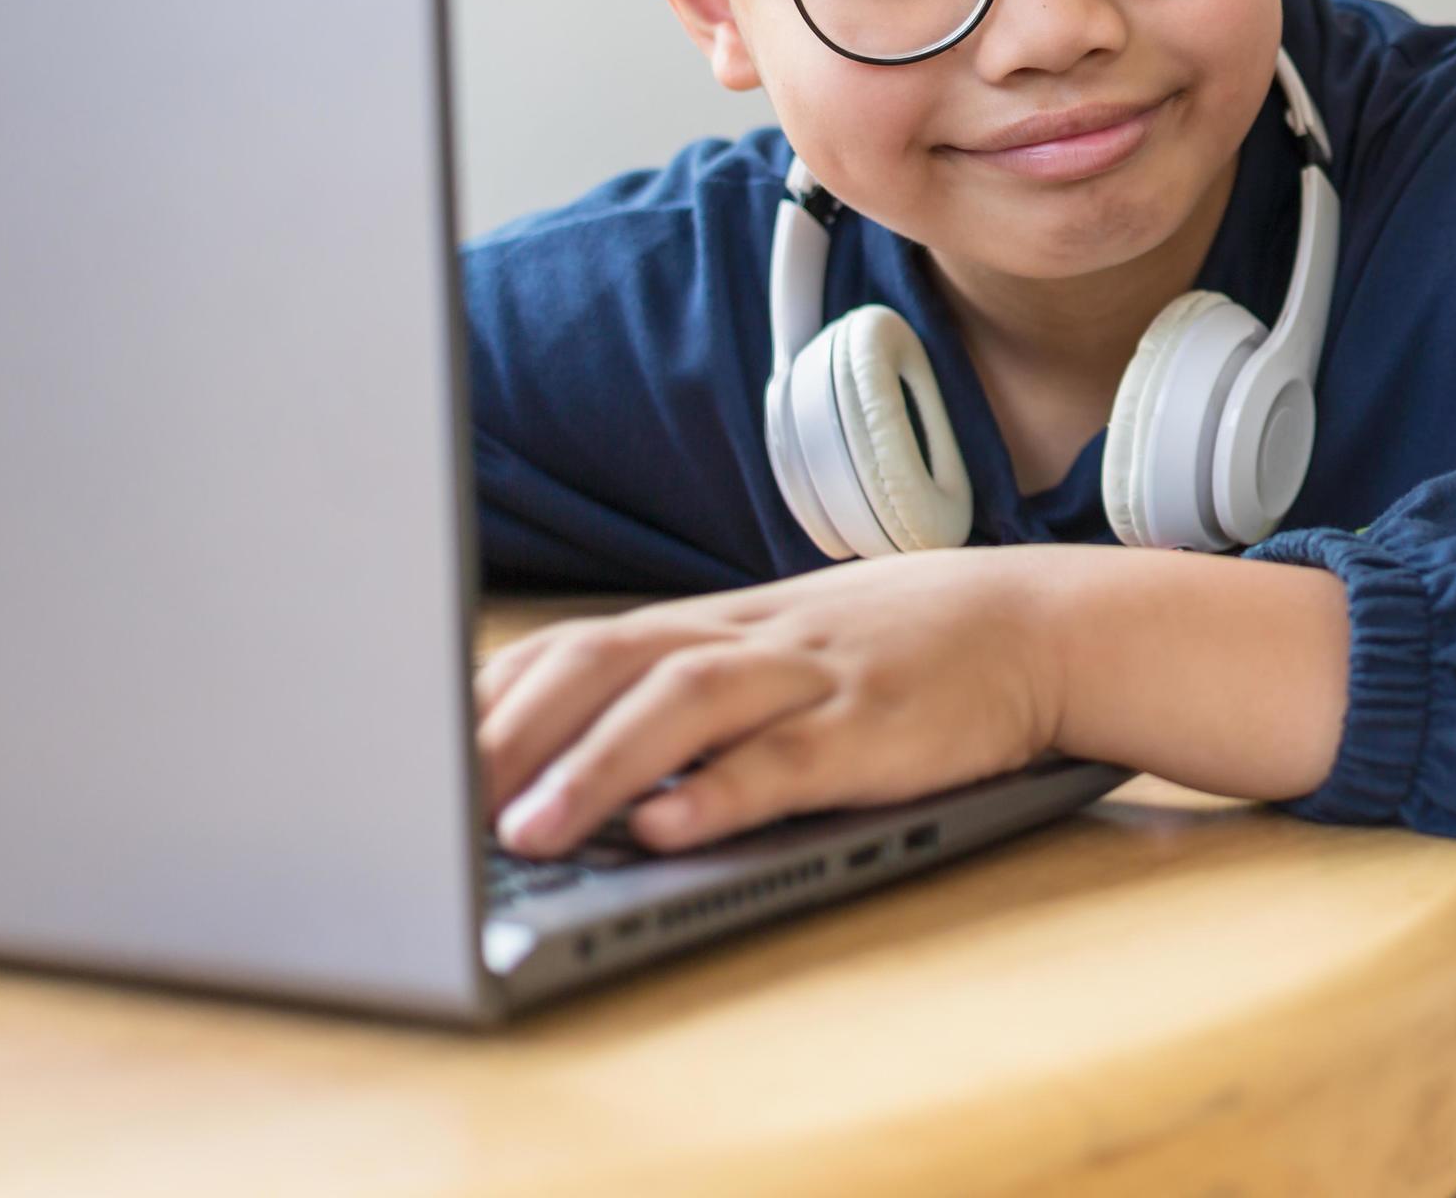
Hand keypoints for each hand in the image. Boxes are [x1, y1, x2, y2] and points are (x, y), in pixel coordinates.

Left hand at [474, 550, 1061, 858]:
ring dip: (596, 766)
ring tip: (528, 833)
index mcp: (716, 625)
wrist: (1042, 623)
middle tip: (434, 806)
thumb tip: (564, 754)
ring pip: (685, 704)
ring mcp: (813, 678)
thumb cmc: (898, 653)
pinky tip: (672, 826)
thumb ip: (685, 693)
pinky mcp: (873, 728)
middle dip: (511, 735)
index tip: (413, 756)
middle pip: (607, 662)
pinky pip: (789, 757)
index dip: (490, 699)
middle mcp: (750, 640)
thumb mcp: (783, 654)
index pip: (577, 643)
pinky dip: (724, 789)